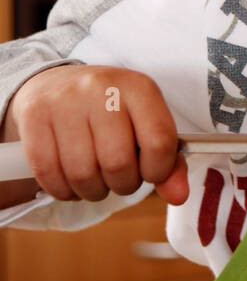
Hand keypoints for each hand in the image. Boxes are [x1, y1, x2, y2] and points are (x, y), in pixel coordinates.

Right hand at [3, 66, 188, 205]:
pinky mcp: (34, 115)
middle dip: (122, 184)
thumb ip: (168, 161)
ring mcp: (64, 100)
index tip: (149, 172)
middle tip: (118, 177)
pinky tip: (69, 180)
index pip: (159, 141)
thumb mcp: (143, 124)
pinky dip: (63, 190)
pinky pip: (49, 174)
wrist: (55, 84)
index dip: (157, 170)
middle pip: (118, 163)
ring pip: (82, 174)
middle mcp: (101, 87)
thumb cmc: (109, 113)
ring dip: (92, 191)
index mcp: (138, 87)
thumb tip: (178, 196)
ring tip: (95, 179)